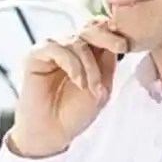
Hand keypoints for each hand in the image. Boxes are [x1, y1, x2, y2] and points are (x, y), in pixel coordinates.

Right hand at [8, 17, 129, 158]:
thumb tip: (116, 39)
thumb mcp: (101, 87)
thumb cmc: (75, 113)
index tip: (126, 44)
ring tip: (90, 87)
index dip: (113, 33)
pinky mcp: (35, 56)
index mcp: (86, 53)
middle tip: (120, 47)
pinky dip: (71, 64)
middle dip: (106, 38)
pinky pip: (56, 48)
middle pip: (89, 28)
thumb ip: (107, 63)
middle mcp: (68, 47)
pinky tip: (78, 81)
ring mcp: (51, 50)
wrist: (53, 132)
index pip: (100, 31)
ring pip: (76, 41)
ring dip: (88, 65)